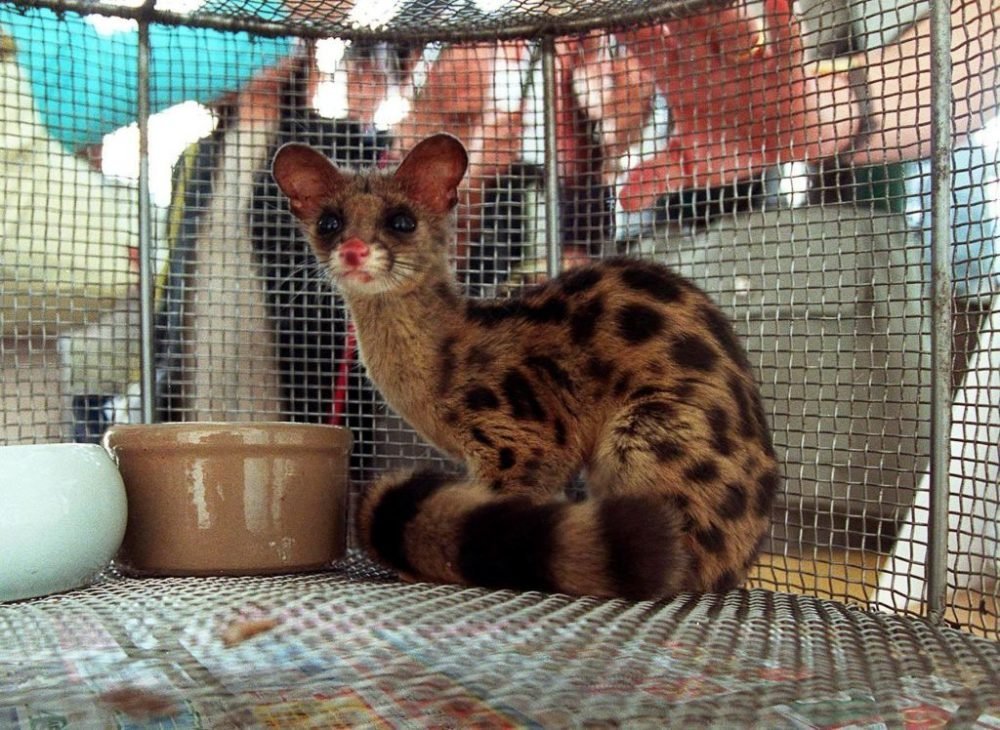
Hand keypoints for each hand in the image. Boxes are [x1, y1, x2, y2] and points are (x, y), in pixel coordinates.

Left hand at [616, 0, 859, 210]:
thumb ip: (657, 177)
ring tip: (695, 2)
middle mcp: (710, 63)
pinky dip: (781, 22)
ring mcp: (748, 61)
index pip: (651, 55)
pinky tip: (775, 0)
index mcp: (682, 82)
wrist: (793, 140)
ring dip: (715, 13)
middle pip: (685, 33)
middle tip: (646, 5)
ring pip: (730, 29)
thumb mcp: (693, 166)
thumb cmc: (738, 143)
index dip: (633, 39)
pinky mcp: (786, 67)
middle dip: (668, 15)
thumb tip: (623, 201)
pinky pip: (785, 41)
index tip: (609, 23)